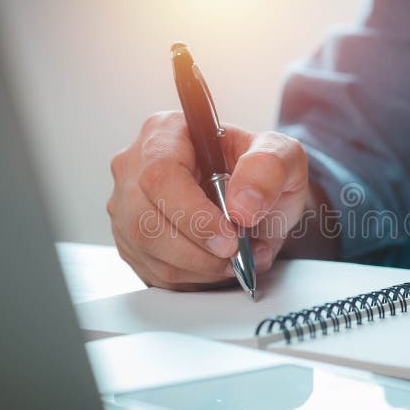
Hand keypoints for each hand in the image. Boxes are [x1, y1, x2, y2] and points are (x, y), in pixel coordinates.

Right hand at [107, 111, 308, 289]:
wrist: (257, 198)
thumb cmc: (261, 171)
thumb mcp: (283, 155)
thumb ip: (269, 169)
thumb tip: (242, 205)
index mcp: (166, 132)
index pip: (161, 175)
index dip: (193, 214)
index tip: (229, 237)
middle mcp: (135, 165)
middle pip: (145, 219)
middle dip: (197, 250)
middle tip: (237, 254)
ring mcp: (126, 204)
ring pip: (146, 249)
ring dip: (198, 267)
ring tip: (235, 259)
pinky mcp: (130, 239)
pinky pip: (152, 269)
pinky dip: (191, 277)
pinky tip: (216, 265)